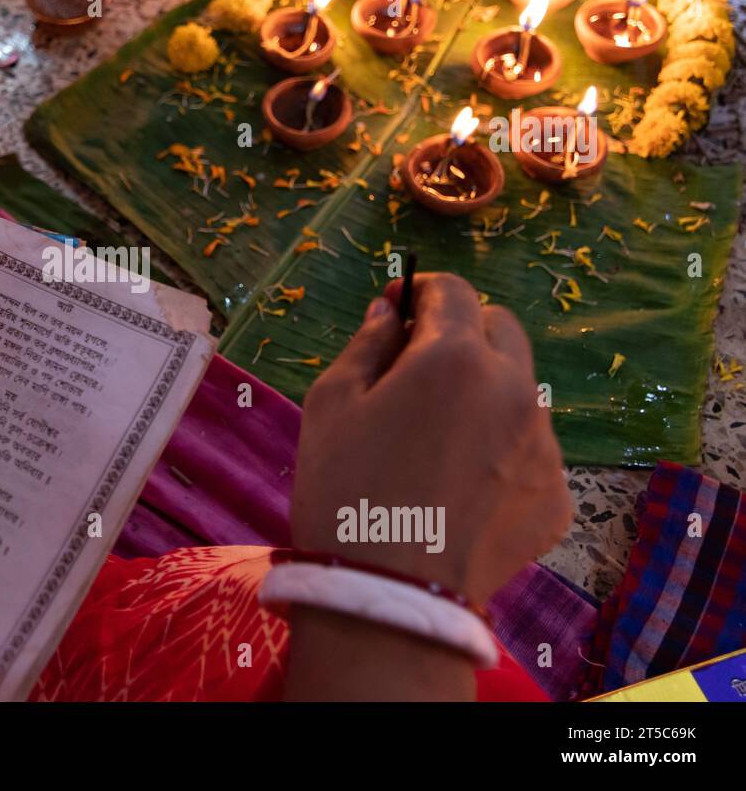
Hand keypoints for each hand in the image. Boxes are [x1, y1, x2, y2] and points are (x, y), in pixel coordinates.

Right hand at [289, 272, 571, 604]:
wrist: (389, 598)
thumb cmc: (344, 490)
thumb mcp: (331, 405)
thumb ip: (367, 345)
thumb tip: (389, 312)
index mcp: (456, 357)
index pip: (452, 292)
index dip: (420, 289)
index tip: (397, 305)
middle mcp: (516, 388)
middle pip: (501, 330)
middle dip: (462, 332)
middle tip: (419, 367)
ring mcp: (546, 446)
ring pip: (520, 391)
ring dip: (485, 392)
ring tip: (440, 438)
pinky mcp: (557, 496)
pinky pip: (531, 450)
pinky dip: (500, 451)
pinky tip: (461, 486)